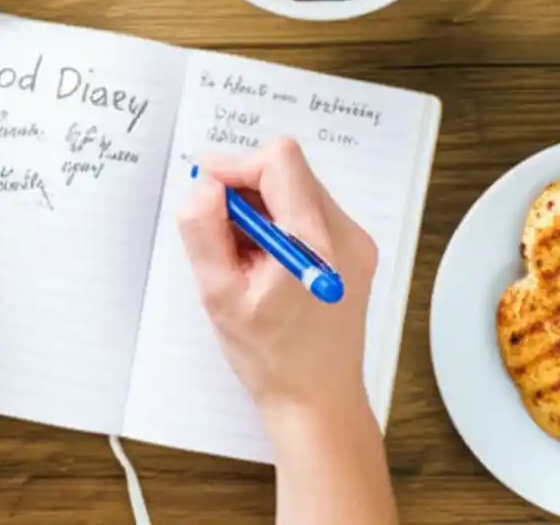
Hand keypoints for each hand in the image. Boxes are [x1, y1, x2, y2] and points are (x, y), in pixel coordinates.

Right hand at [179, 140, 397, 524]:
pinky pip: (310, 213)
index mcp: (315, 241)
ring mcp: (355, 242)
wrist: (317, 400)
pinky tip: (264, 264)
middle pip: (289, 172)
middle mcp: (345, 234)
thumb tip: (204, 185)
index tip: (208, 190)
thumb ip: (204, 231)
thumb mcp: (220, 295)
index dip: (236, 166)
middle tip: (219, 232)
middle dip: (246, 190)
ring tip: (243, 258)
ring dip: (261, 209)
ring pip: (298, 190)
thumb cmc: (270, 358)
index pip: (279, 161)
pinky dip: (280, 224)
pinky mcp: (354, 252)